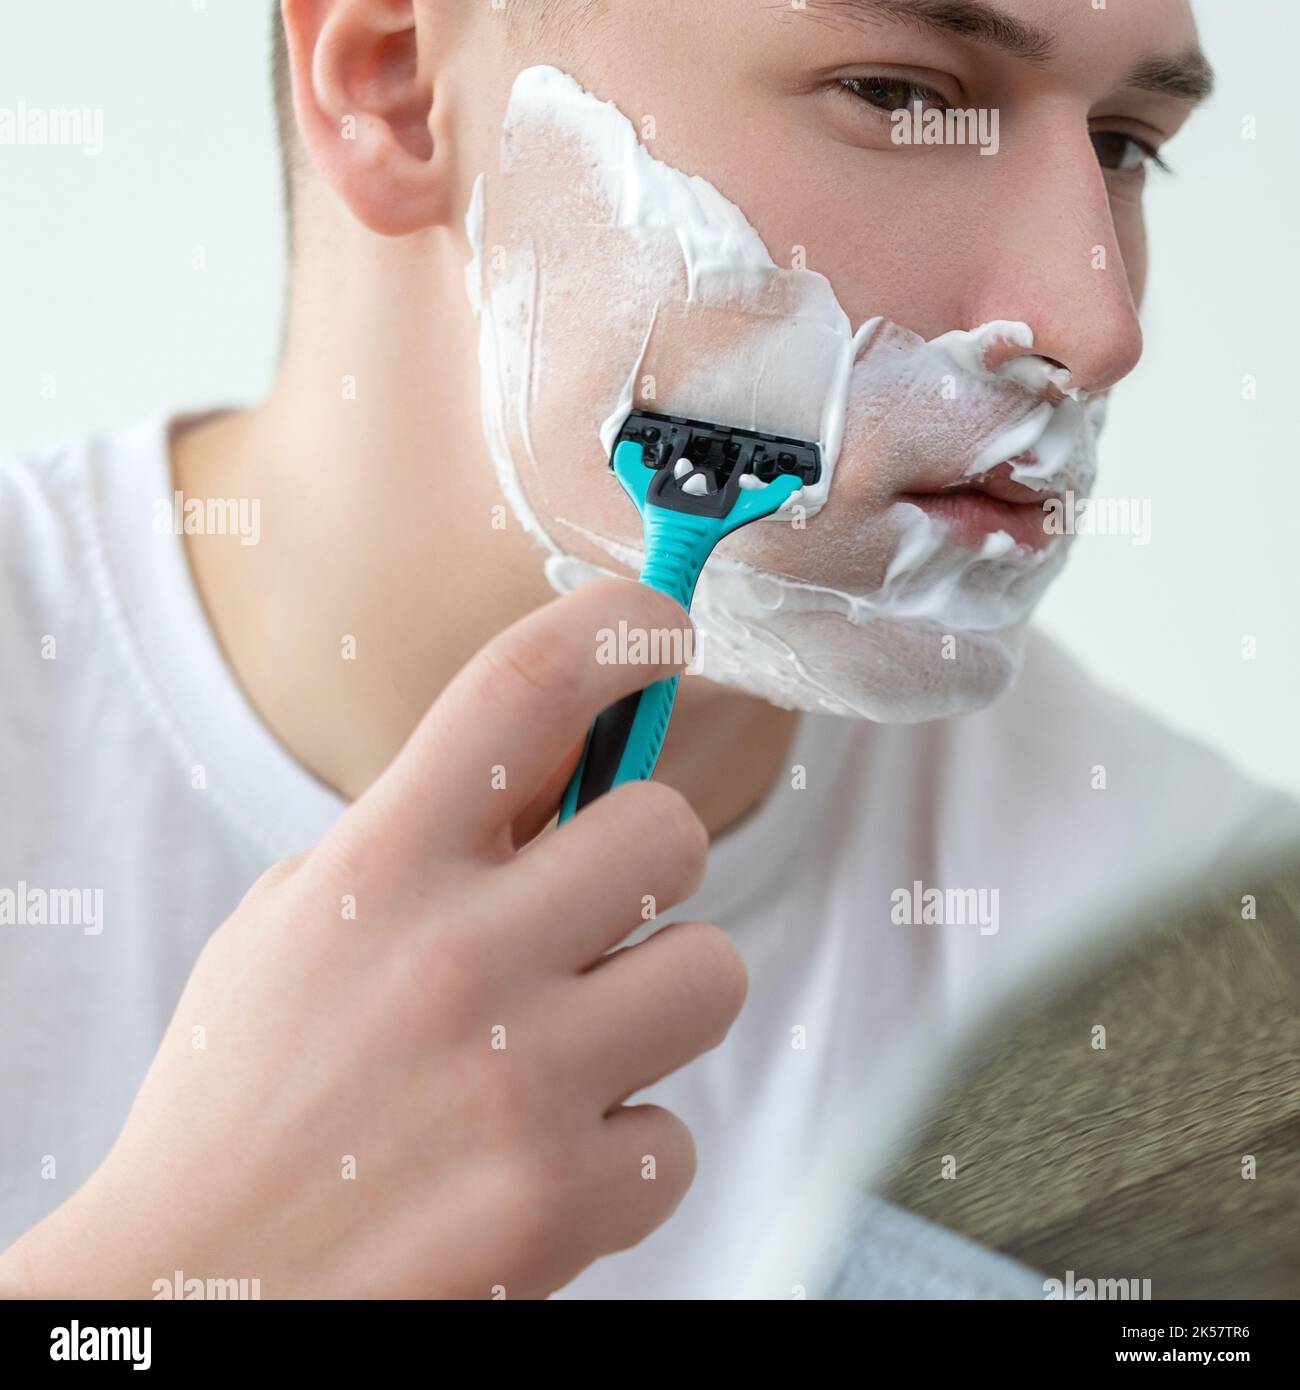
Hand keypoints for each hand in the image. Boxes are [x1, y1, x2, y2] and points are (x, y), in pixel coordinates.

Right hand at [1, 580, 745, 1298]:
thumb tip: (566, 769)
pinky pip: (677, 1132)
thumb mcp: (297, 924)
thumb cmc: (251, 1093)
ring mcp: (521, 1081)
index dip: (616, 629)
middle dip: (654, 863)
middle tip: (598, 911)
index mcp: (376, 867)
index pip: (523, 687)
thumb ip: (419, 841)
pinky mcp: (564, 1199)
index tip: (659, 631)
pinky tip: (540, 1164)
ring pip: (713, 972)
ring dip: (656, 1005)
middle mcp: (457, 957)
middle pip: (671, 827)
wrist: (198, 1294)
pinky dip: (624, 1149)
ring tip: (566, 1052)